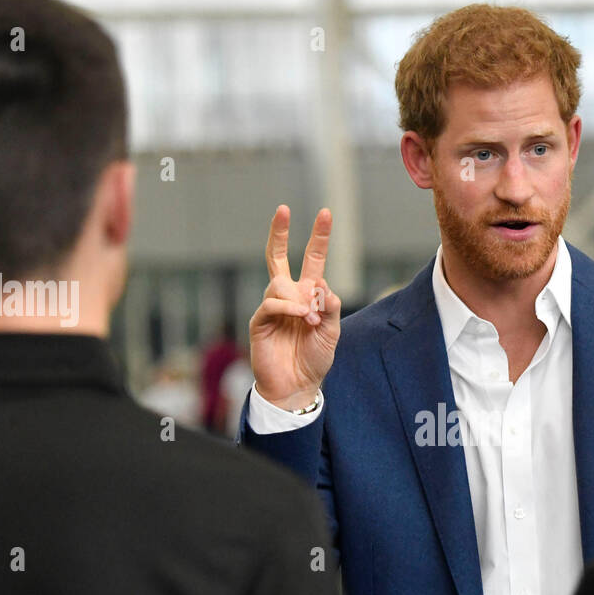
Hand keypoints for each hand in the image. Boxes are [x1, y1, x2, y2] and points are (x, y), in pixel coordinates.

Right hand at [249, 205, 342, 410]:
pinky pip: (272, 303)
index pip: (313, 259)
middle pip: (278, 256)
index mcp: (308, 294)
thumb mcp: (333, 331)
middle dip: (279, 232)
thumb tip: (319, 284)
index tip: (325, 212)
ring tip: (312, 321)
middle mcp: (289, 296)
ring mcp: (272, 307)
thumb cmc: (314, 358)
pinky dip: (289, 308)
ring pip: (280, 284)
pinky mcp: (260, 321)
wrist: (297, 385)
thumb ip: (330, 306)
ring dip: (300, 299)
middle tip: (282, 209)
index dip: (319, 236)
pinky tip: (302, 318)